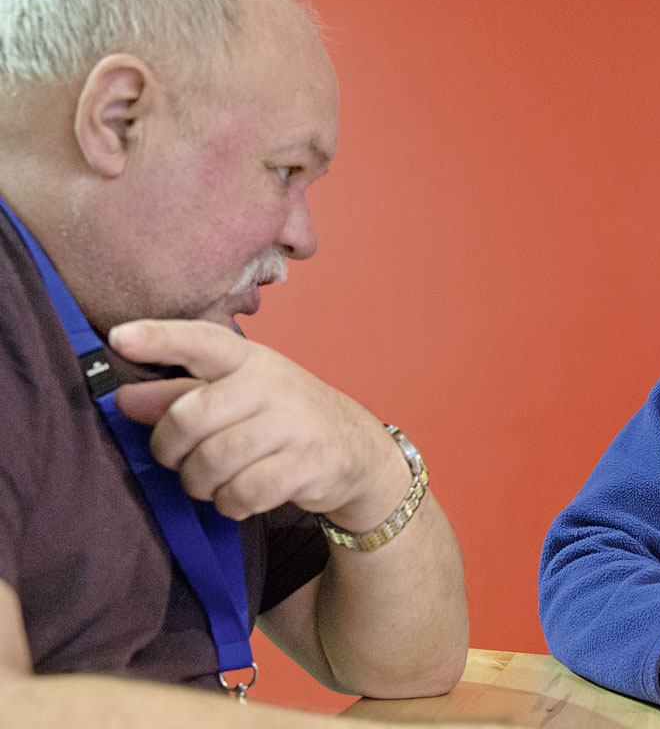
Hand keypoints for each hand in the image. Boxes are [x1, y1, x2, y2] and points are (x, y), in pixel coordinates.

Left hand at [108, 319, 404, 527]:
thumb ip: (179, 394)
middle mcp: (273, 384)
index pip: (203, 341)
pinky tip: (238, 496)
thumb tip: (124, 399)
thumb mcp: (238, 396)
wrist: (357, 450)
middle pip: (190, 417)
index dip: (160, 339)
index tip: (119, 338)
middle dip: (170, 449)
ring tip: (212, 480)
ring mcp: (294, 424)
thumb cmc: (285, 418)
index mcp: (251, 360)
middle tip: (178, 458)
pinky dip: (230, 503)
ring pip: (212, 461)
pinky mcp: (308, 464)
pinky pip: (242, 493)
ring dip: (200, 483)